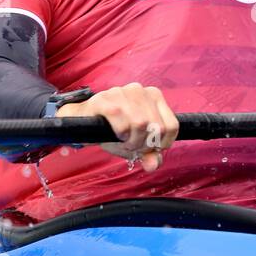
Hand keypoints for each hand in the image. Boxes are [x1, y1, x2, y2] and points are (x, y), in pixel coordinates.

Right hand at [56, 83, 178, 172]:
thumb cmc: (113, 128)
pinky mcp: (105, 99)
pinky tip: (115, 134)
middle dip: (144, 145)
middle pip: (157, 128)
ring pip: (141, 124)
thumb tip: (154, 165)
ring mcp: (122, 92)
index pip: (172, 126)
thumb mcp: (136, 142)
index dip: (162, 144)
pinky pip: (122, 123)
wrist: (83, 121)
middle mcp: (140, 90)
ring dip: (131, 141)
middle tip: (132, 146)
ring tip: (123, 141)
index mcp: (154, 96)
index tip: (148, 148)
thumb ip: (149, 153)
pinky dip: (120, 135)